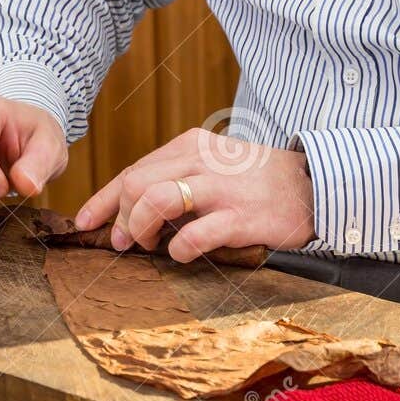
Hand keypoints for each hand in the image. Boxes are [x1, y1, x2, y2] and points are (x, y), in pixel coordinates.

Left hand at [75, 128, 315, 262]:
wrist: (315, 185)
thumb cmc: (258, 181)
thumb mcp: (214, 165)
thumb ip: (177, 178)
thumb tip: (133, 208)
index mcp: (189, 147)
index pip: (132, 171)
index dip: (102, 200)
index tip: (84, 222)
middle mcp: (200, 161)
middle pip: (135, 184)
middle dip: (119, 218)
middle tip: (125, 242)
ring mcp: (220, 188)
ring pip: (154, 201)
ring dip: (141, 228)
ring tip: (148, 245)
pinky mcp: (239, 216)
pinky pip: (193, 235)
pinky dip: (178, 249)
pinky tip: (181, 254)